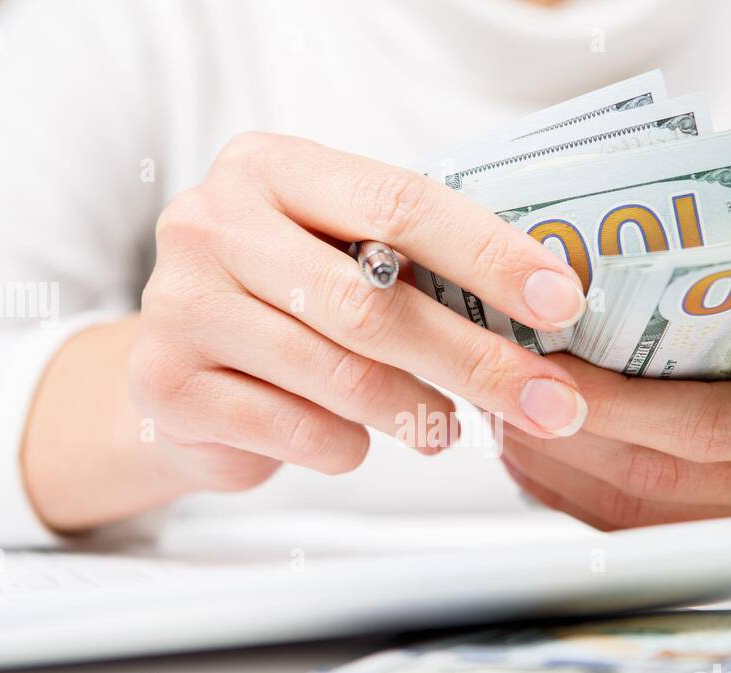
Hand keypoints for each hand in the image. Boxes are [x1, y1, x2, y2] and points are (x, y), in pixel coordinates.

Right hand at [23, 133, 589, 530]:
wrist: (179, 374)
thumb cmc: (281, 306)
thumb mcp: (336, 255)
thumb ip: (411, 261)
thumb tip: (544, 305)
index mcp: (270, 167)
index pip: (399, 203)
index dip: (490, 256)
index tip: (562, 301)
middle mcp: (213, 223)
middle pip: (374, 302)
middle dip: (477, 360)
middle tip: (550, 402)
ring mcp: (180, 304)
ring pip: (341, 375)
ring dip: (418, 413)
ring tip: (446, 427)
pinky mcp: (168, 385)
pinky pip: (299, 431)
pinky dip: (348, 446)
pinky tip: (354, 440)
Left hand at [499, 315, 730, 542]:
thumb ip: (730, 311)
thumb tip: (592, 286)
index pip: (706, 421)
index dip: (611, 402)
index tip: (537, 362)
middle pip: (655, 478)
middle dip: (561, 434)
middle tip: (495, 384)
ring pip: (636, 520)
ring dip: (552, 469)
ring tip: (499, 414)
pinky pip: (638, 537)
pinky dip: (573, 497)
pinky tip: (534, 455)